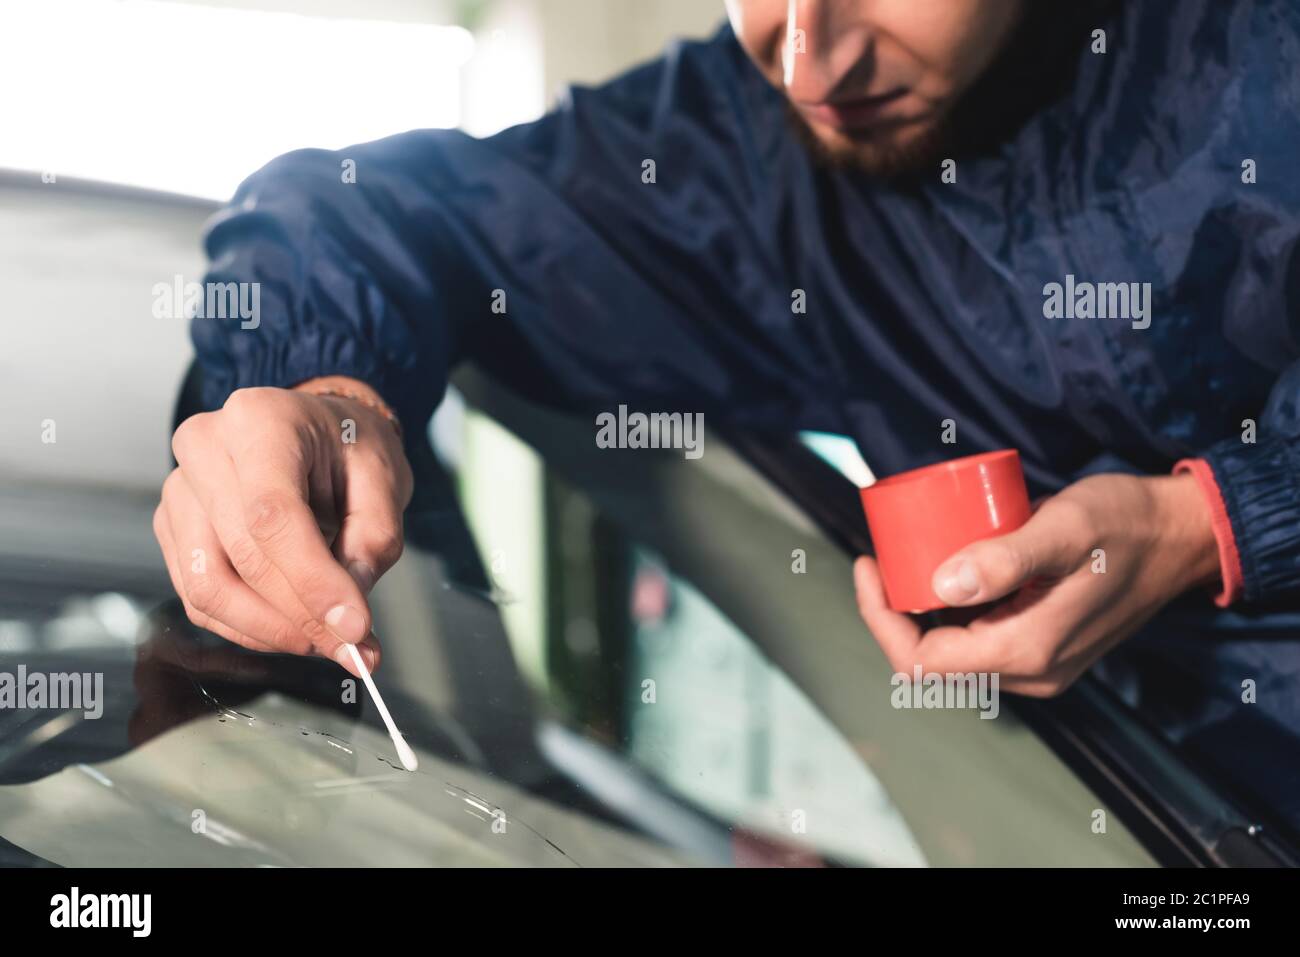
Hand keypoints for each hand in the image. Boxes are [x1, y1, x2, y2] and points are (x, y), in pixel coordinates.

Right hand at [153, 380, 413, 675]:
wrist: (316, 429)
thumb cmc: (348, 447)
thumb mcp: (384, 481)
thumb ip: (372, 545)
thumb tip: (346, 619)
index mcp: (260, 420)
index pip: (272, 515)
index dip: (312, 581)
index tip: (354, 627)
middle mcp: (205, 448)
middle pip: (241, 556)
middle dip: (301, 616)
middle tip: (353, 646)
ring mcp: (179, 488)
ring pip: (209, 587)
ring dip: (270, 630)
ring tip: (325, 638)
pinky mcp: (173, 527)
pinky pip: (199, 596)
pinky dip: (247, 626)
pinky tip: (291, 628)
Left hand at [854, 472, 1220, 695]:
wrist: (1182, 536)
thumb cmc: (1126, 523)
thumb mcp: (1064, 529)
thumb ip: (1006, 560)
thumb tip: (940, 587)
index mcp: (1027, 651)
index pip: (922, 660)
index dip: (880, 617)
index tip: (867, 565)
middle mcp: (1031, 671)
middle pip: (932, 659)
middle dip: (894, 613)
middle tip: (880, 558)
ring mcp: (1039, 664)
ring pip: (954, 650)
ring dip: (922, 611)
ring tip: (904, 558)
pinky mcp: (1045, 645)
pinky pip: (980, 638)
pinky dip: (952, 609)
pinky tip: (945, 569)